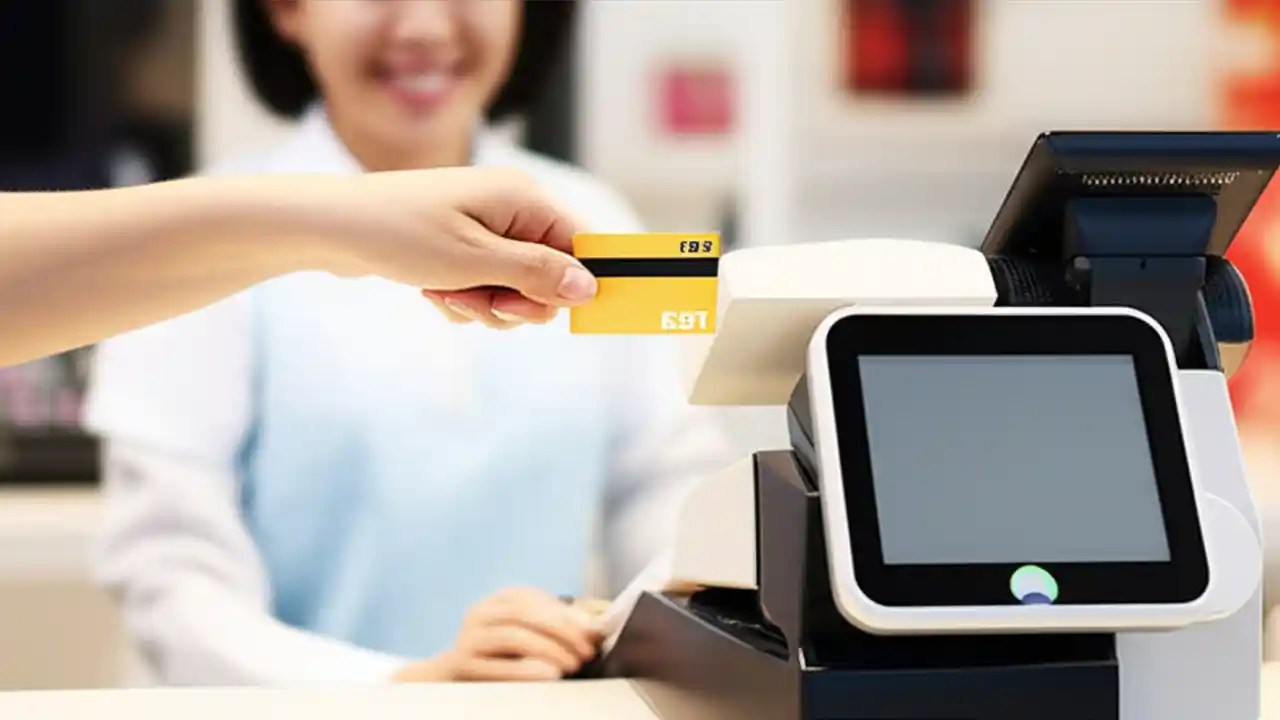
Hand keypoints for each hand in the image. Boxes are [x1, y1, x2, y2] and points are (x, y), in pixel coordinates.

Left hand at [286, 167, 596, 327]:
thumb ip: (537, 274)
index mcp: (523, 198)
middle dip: (519, 301)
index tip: (566, 315)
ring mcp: (486, 228)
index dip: (579, 283)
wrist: (330, 228)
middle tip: (484, 302)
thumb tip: (590, 287)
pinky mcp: (462, 247)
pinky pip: (485, 288)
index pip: (582, 243)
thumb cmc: (400, 235)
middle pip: (551, 275)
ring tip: (447, 293)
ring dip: (486, 305)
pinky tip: (432, 291)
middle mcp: (511, 208)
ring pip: (516, 289)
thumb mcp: (475, 261)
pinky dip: (464, 300)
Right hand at [392, 588, 600, 682]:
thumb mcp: (527, 638)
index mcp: (496, 601)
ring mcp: (467, 638)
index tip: (591, 632)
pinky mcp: (461, 664)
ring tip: (571, 664)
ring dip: (548, 649)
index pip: (533, 598)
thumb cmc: (500, 659)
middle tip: (585, 652)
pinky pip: (495, 665)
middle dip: (561, 631)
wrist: (452, 682)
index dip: (565, 613)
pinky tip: (549, 674)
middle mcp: (479, 613)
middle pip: (524, 613)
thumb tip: (593, 627)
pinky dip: (525, 669)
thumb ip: (555, 629)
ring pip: (512, 635)